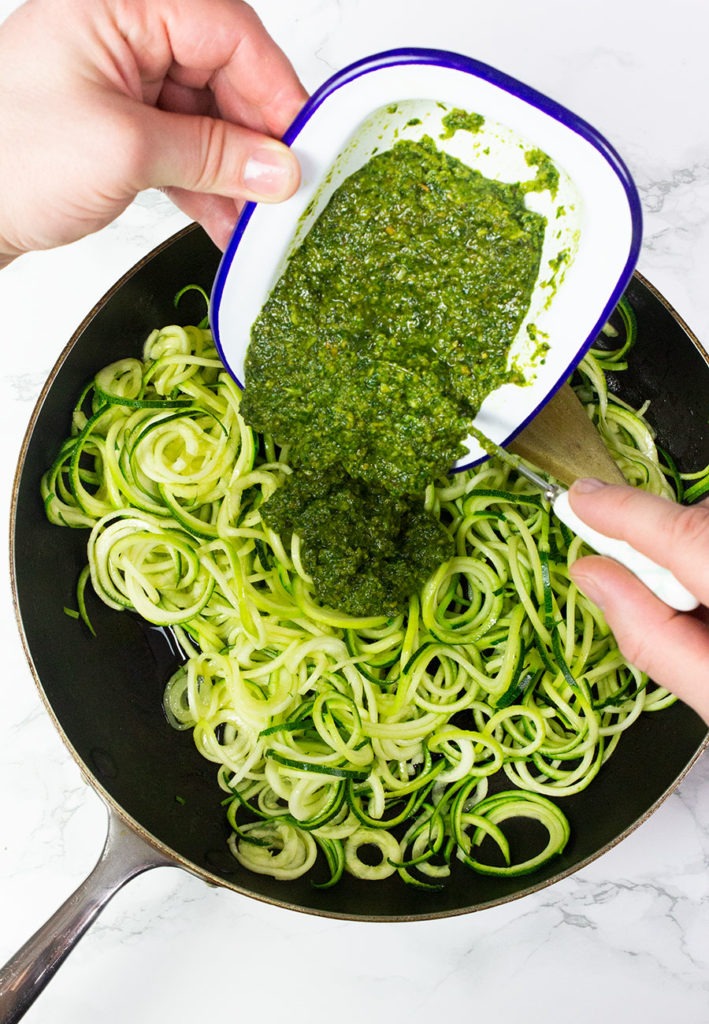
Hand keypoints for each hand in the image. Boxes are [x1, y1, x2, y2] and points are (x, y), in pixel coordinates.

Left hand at [0, 0, 306, 260]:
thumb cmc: (6, 160)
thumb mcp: (124, 151)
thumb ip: (212, 155)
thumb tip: (279, 167)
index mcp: (116, 2)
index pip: (225, 30)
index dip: (274, 89)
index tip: (303, 142)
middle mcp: (122, 30)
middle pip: (222, 74)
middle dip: (255, 138)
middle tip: (284, 187)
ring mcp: (121, 78)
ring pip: (208, 116)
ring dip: (234, 171)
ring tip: (254, 218)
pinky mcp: (120, 122)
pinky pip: (184, 146)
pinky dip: (207, 184)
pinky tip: (225, 220)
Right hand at [568, 478, 708, 722]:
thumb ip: (651, 636)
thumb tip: (592, 577)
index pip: (682, 535)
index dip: (623, 511)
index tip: (578, 499)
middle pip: (698, 525)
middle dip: (664, 550)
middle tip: (668, 609)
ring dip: (692, 557)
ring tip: (704, 622)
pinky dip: (705, 561)